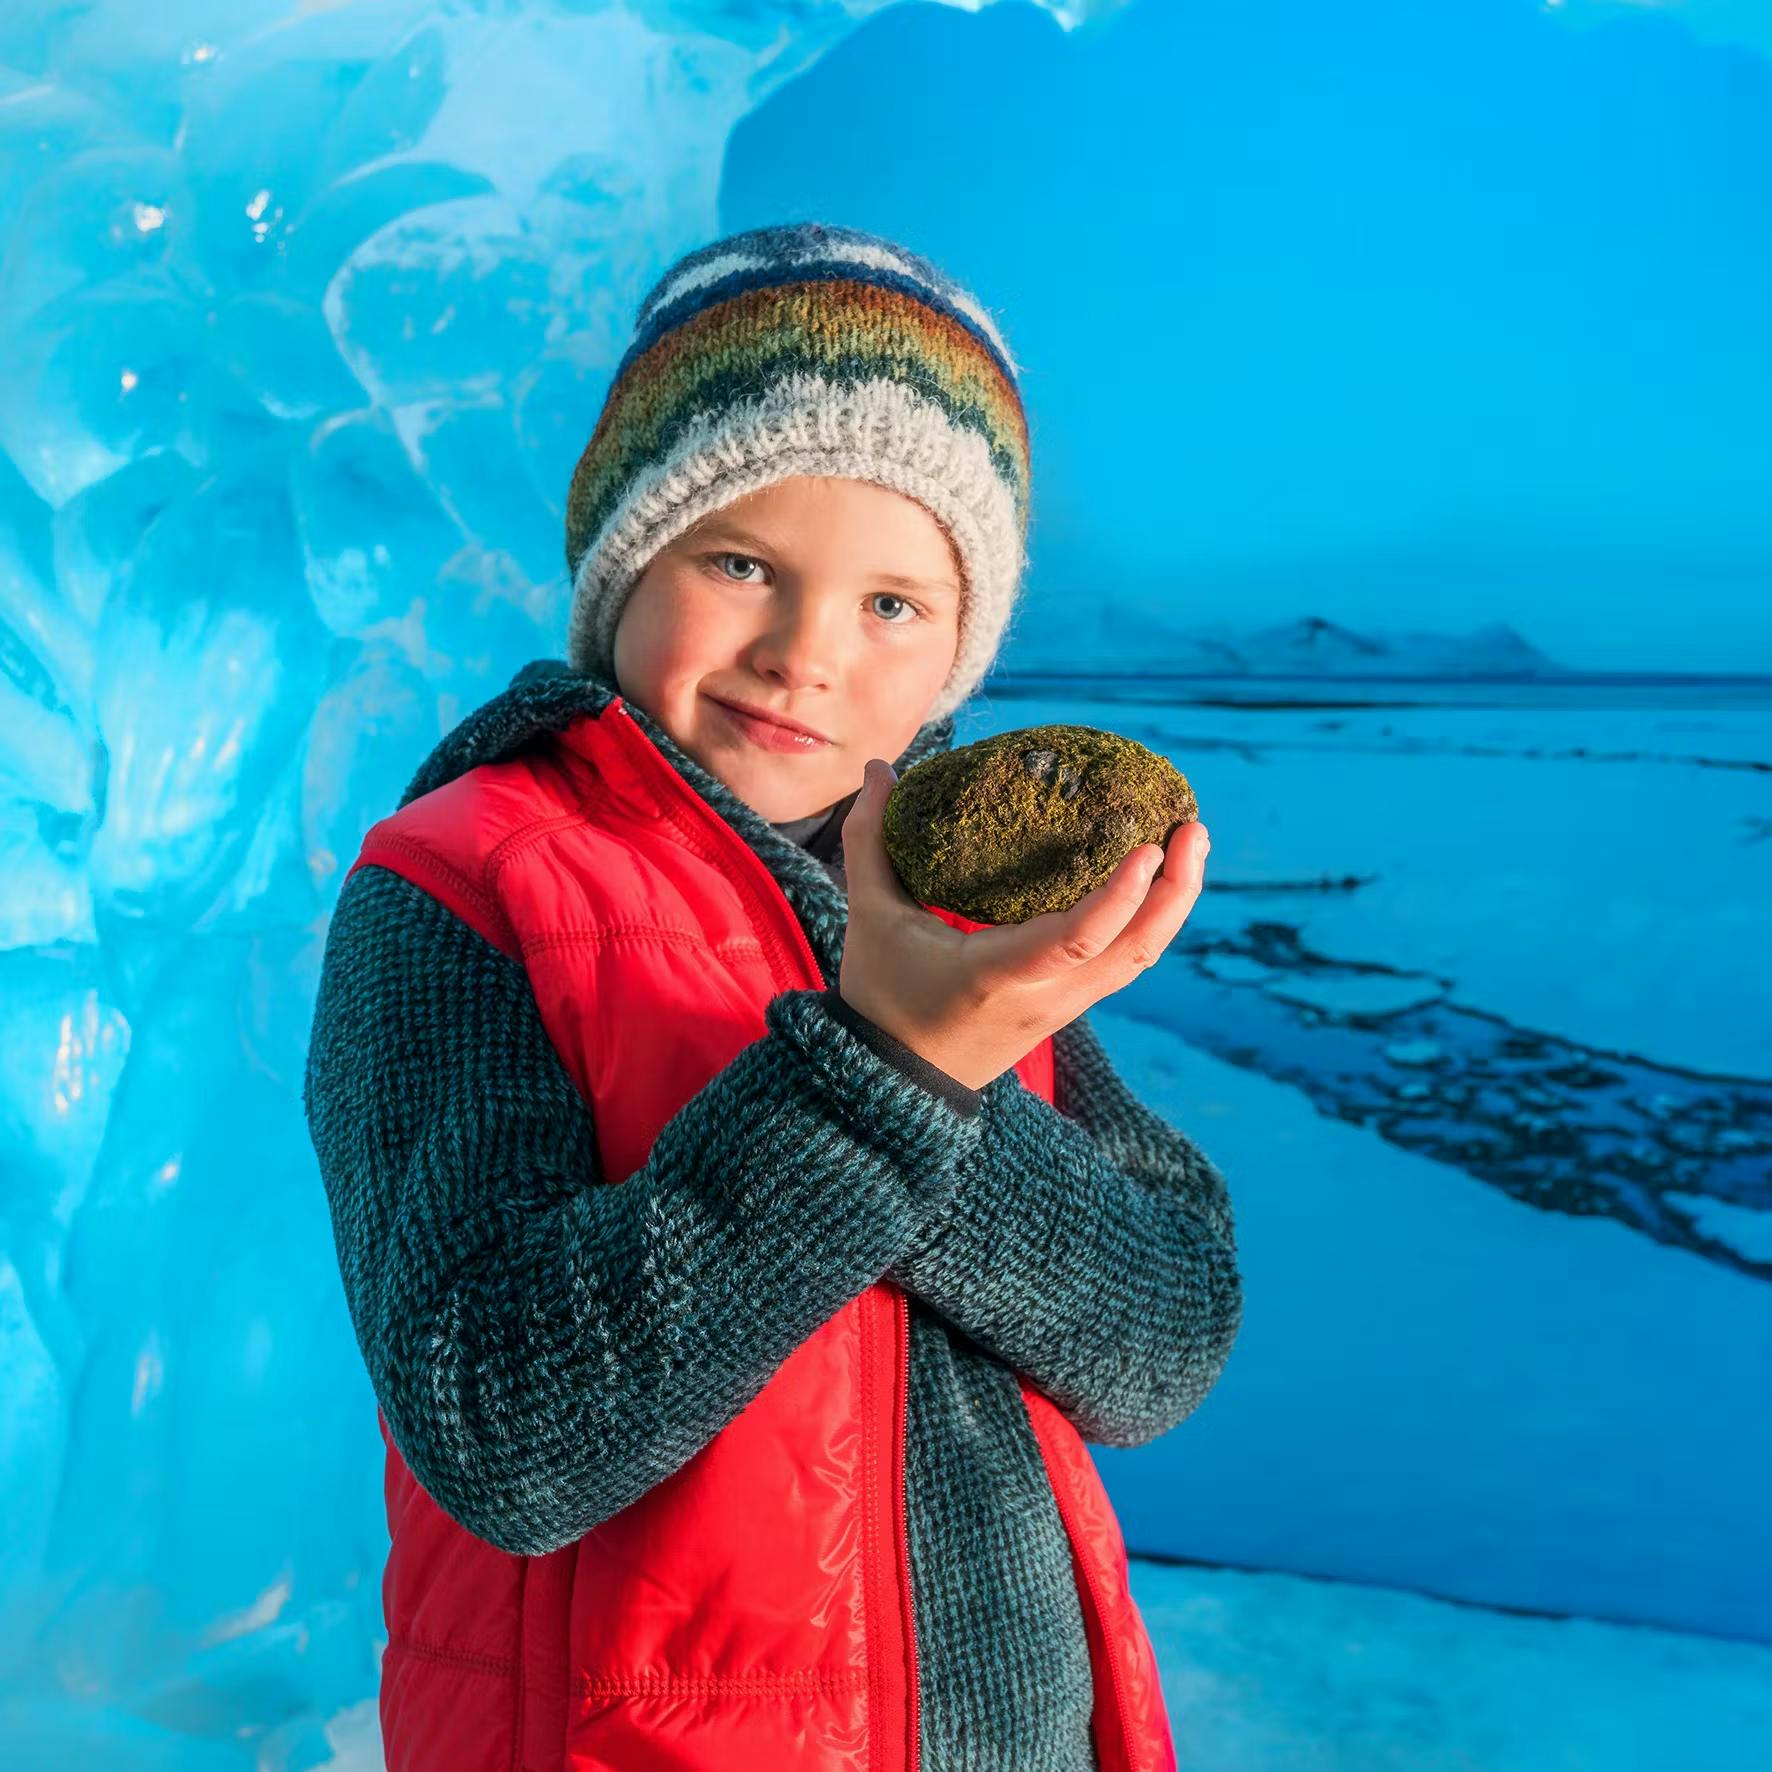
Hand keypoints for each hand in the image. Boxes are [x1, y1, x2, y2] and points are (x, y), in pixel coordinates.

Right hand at [838, 758, 1209, 1089]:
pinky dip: (1150, 920)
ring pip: (1139, 958)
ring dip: (1172, 903)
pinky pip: (1125, 961)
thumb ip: (870, 840)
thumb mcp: (869, 917)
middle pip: (1133, 950)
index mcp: (996, 975)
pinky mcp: (1069, 1005)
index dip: (1119, 896)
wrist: (894, 1083)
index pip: (1074, 940)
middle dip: (1174, 890)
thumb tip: (877, 770)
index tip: (1150, 846)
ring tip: (1190, 843)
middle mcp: (1044, 995)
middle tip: (1192, 826)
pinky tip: (1157, 881)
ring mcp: (1063, 1005)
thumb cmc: (881, 997)